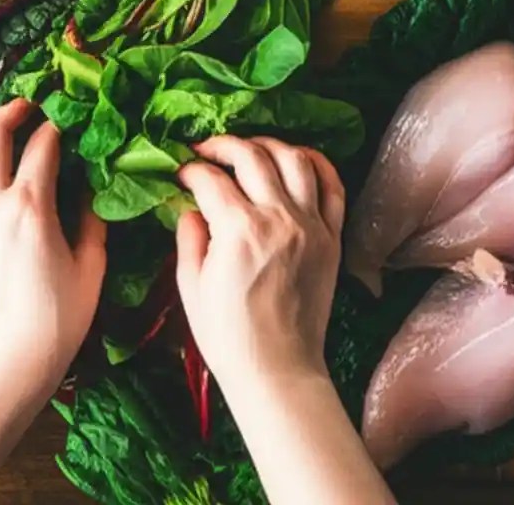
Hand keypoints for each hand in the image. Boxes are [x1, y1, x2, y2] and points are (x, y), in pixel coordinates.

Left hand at [0, 99, 106, 380]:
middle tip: (30, 108)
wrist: (15, 353)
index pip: (43, 144)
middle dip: (13, 112)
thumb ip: (92, 216)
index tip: (69, 121)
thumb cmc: (62, 314)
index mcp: (32, 206)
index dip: (58, 125)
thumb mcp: (92, 262)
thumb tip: (91, 184)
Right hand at [176, 135, 345, 385]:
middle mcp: (278, 218)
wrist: (277, 368)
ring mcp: (310, 225)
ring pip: (294, 159)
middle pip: (251, 156)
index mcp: (238, 230)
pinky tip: (299, 157)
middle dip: (223, 145)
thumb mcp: (191, 286)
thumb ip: (189, 237)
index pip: (210, 179)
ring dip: (268, 145)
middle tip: (207, 150)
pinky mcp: (332, 237)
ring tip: (250, 149)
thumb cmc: (227, 335)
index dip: (190, 170)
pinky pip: (333, 187)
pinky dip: (318, 164)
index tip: (181, 174)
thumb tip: (190, 207)